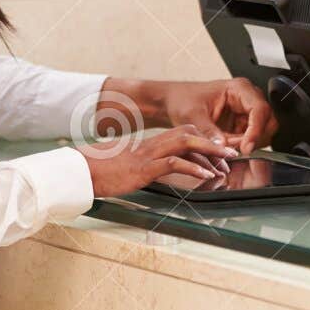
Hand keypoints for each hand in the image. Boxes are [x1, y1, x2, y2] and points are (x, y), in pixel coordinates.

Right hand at [78, 126, 238, 197]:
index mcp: (147, 145)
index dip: (202, 141)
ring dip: (209, 153)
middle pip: (188, 134)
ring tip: (225, 162)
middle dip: (212, 144)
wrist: (78, 171)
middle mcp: (150, 145)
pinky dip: (192, 168)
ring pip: (185, 144)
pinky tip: (205, 175)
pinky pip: (173, 163)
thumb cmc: (97, 171)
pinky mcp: (143, 168)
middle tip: (230, 153)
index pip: (181, 135)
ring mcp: (147, 155)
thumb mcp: (124, 167)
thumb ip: (140, 165)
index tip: (217, 152)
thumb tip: (148, 171)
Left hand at [160, 78, 277, 154]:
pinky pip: (252, 139)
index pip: (260, 109)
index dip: (257, 130)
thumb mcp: (192, 116)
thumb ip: (208, 131)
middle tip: (238, 150)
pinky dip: (243, 146)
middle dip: (256, 139)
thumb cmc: (183, 100)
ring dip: (249, 144)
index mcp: (239, 88)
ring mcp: (247, 111)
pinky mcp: (243, 124)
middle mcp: (247, 98)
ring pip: (263, 132)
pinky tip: (229, 147)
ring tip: (229, 147)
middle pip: (268, 121)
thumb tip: (223, 145)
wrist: (175, 103)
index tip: (247, 147)